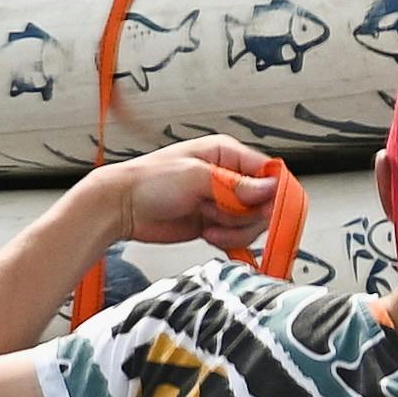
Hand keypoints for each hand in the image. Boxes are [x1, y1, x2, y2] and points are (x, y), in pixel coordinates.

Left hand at [87, 136, 288, 253]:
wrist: (122, 208)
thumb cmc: (149, 182)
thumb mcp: (195, 177)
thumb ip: (235, 185)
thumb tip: (270, 189)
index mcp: (227, 154)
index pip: (270, 173)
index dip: (275, 194)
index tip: (268, 211)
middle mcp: (229, 177)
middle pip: (265, 203)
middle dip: (246, 216)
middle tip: (220, 215)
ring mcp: (223, 202)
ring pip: (253, 224)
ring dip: (234, 230)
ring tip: (208, 224)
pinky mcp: (217, 223)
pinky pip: (239, 237)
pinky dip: (228, 241)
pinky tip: (209, 235)